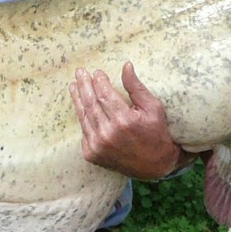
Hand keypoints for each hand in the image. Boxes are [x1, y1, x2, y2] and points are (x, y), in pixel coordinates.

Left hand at [70, 63, 185, 179]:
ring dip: (77, 99)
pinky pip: (84, 131)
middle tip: (80, 72)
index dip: (99, 81)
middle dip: (84, 85)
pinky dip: (82, 117)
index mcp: (124, 121)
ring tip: (74, 86)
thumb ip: (136, 87)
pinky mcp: (91, 154)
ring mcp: (98, 146)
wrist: (154, 166)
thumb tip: (126, 65)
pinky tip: (80, 106)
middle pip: (91, 103)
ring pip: (84, 117)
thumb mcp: (153, 107)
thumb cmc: (156, 133)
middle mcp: (108, 134)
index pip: (105, 94)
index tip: (97, 72)